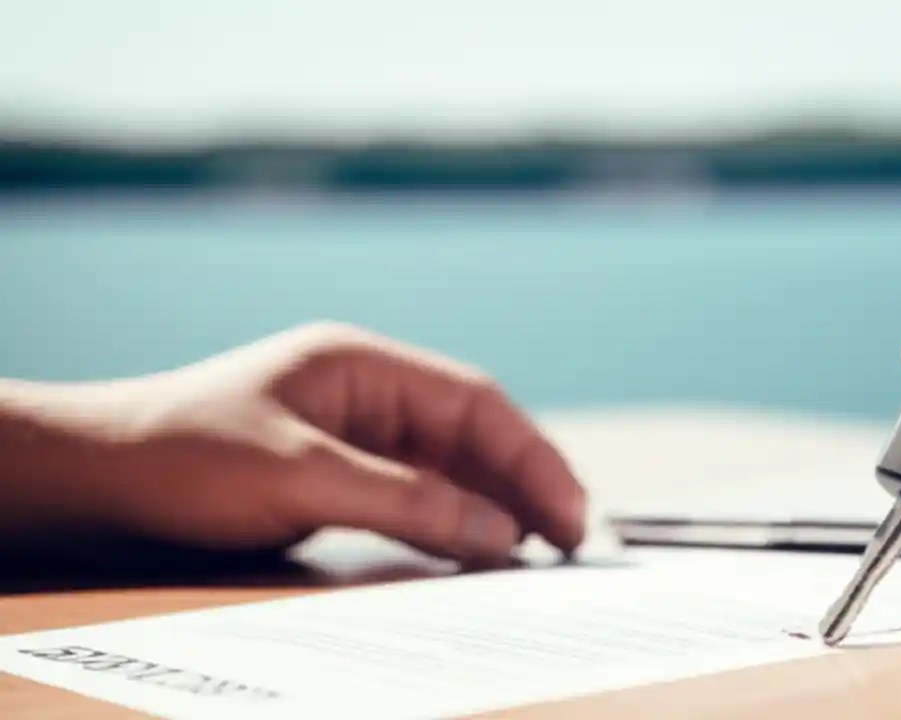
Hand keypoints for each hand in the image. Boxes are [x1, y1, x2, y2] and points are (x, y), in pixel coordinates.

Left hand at [0, 323, 585, 566]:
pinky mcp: (336, 473)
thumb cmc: (182, 457)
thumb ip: (407, 502)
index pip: (474, 401)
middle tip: (570, 541)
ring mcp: (352, 432)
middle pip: (471, 433)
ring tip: (538, 553)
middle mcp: (366, 393)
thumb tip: (500, 534)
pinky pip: (414, 495)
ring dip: (494, 506)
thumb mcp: (300, 478)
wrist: (94, 479)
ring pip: (449, 466)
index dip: (531, 456)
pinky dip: (451, 523)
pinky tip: (475, 553)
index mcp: (362, 365)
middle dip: (523, 483)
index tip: (567, 513)